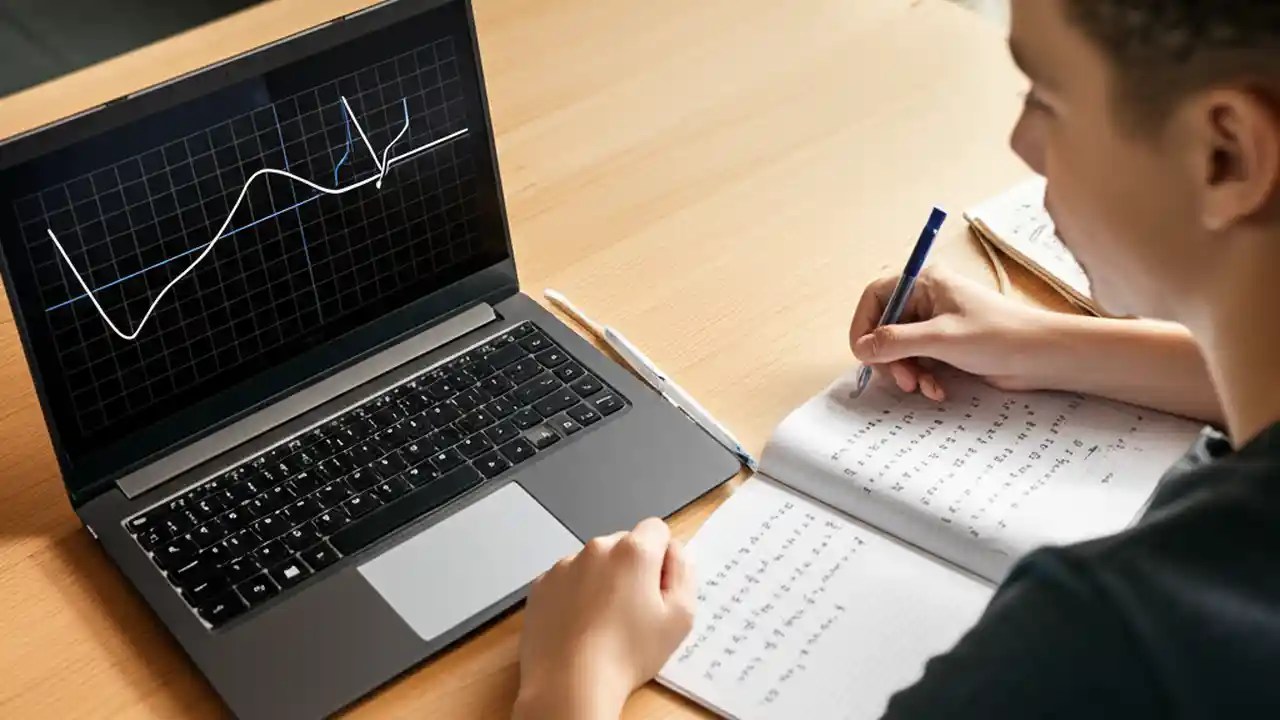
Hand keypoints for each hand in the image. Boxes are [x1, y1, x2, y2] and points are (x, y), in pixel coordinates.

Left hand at [513, 518, 696, 719]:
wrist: (570, 682)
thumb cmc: (627, 654)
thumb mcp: (680, 618)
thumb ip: (684, 573)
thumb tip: (676, 553)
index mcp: (633, 551)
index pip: (657, 530)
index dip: (663, 558)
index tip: (658, 588)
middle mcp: (596, 549)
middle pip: (624, 545)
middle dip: (632, 569)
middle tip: (634, 611)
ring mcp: (564, 566)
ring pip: (594, 563)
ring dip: (602, 582)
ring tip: (604, 624)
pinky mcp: (541, 585)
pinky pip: (567, 580)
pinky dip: (575, 595)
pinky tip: (580, 626)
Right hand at [849, 269, 1061, 399]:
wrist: (1042, 356)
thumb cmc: (998, 335)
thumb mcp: (941, 338)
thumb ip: (895, 342)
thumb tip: (860, 348)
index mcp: (924, 282)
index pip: (875, 297)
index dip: (863, 326)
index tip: (863, 355)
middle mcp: (926, 299)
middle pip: (884, 327)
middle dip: (890, 358)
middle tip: (904, 381)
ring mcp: (936, 323)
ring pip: (900, 349)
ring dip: (907, 372)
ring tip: (924, 387)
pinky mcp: (946, 345)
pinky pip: (918, 361)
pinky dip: (922, 377)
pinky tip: (938, 389)